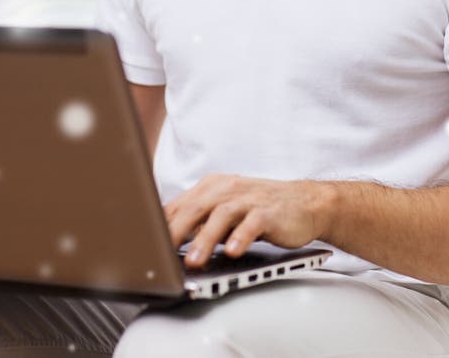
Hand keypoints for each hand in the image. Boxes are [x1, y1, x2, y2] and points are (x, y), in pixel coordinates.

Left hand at [164, 173, 332, 268]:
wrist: (305, 202)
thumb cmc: (259, 209)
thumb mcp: (224, 210)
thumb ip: (199, 221)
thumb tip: (166, 240)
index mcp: (212, 187)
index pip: (180, 205)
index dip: (160, 224)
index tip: (144, 243)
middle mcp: (227, 189)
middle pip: (196, 207)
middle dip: (175, 230)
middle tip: (160, 252)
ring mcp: (248, 199)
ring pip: (221, 216)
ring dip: (205, 239)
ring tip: (194, 261)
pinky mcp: (269, 212)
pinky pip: (253, 224)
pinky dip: (241, 237)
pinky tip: (233, 251)